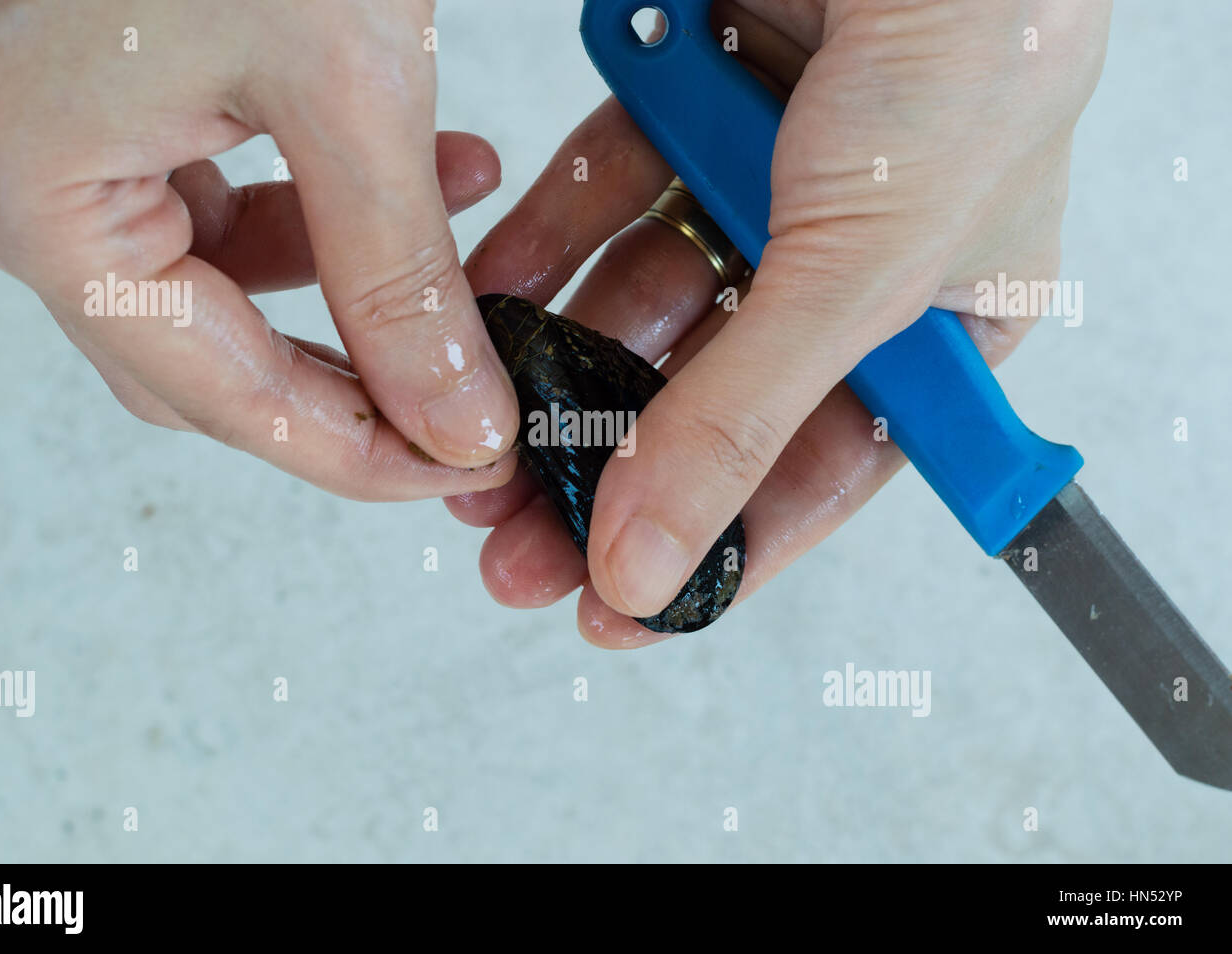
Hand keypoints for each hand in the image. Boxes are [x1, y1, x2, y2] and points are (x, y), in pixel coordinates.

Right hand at [0, 0, 517, 499]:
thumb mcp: (346, 78)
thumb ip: (398, 275)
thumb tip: (450, 419)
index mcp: (36, 193)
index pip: (211, 392)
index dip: (348, 451)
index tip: (453, 471)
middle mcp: (7, 185)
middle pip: (200, 361)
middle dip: (347, 389)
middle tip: (463, 409)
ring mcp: (43, 147)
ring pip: (212, 293)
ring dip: (348, 300)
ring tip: (468, 288)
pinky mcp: (93, 108)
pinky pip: (210, 210)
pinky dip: (320, 219)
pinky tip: (425, 188)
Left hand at [450, 0, 1109, 644]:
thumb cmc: (967, 52)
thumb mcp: (856, 274)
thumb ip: (741, 422)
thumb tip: (655, 564)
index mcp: (937, 325)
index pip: (817, 470)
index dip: (719, 547)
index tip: (623, 606)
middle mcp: (846, 262)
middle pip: (709, 401)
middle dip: (611, 471)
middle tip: (517, 539)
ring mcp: (764, 185)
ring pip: (642, 307)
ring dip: (562, 369)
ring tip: (484, 438)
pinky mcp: (691, 108)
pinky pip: (602, 200)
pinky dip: (547, 246)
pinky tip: (492, 304)